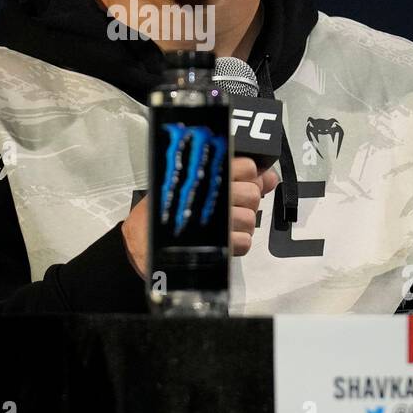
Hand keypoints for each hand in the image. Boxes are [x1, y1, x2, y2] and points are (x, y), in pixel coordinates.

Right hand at [120, 155, 279, 278]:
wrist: (143, 240)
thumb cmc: (166, 207)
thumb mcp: (195, 181)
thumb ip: (238, 176)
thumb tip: (269, 176)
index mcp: (205, 174)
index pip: (247, 167)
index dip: (247, 176)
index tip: (236, 182)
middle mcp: (212, 194)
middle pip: (252, 194)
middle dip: (245, 202)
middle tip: (227, 206)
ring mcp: (217, 221)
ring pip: (250, 218)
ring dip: (240, 225)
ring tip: (222, 224)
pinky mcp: (219, 245)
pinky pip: (245, 242)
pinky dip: (237, 243)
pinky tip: (222, 239)